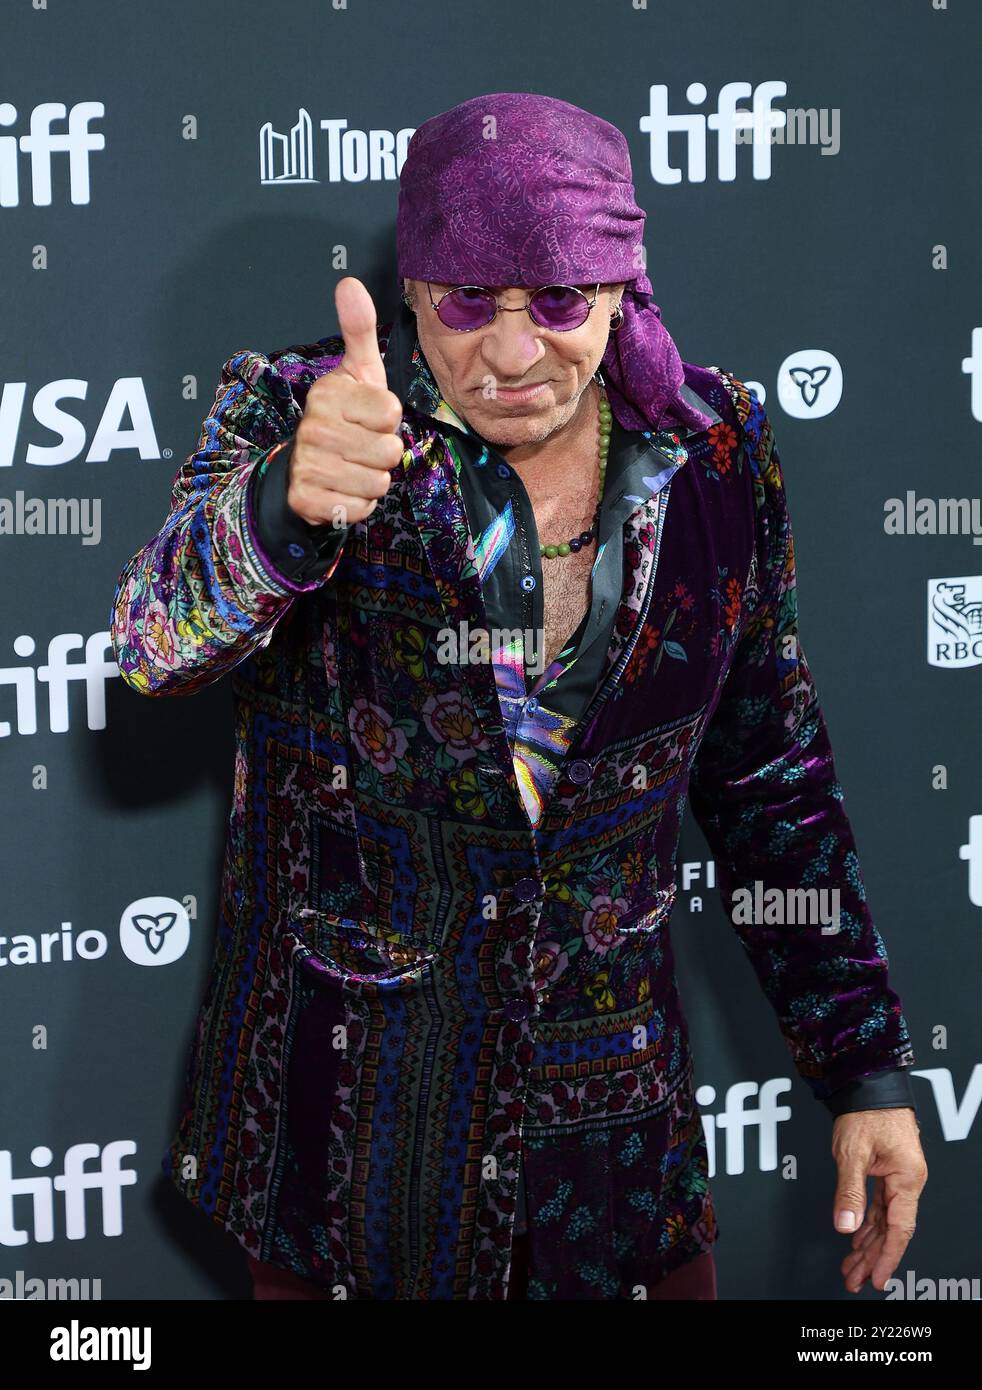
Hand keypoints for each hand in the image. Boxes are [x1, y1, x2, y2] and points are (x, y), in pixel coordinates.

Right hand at [286, 276, 404, 527]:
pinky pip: (362, 509)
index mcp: (328, 394)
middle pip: (389, 452)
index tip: (368, 418)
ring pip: (378, 482)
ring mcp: (307, 465)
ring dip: (373, 480)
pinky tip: (343, 490)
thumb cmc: (345, 419)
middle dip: (384, 454)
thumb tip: (349, 282)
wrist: (303, 469)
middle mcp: (313, 427)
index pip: (392, 412)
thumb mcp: (357, 375)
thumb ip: (358, 330)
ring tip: (353, 468)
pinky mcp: (307, 500)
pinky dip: (359, 505)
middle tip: (362, 447)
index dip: (388, 420)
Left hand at [832, 1107, 927, 1292]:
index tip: (876, 1278)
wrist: (869, 1084)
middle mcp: (907, 1181)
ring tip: (852, 1267)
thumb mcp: (852, 1153)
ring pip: (884, 1220)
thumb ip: (849, 1191)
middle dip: (872, 1257)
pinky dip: (867, 1224)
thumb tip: (845, 1225)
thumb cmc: (866, 1112)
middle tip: (854, 1279)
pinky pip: (879, 1207)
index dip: (886, 1257)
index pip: (899, 1228)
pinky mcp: (888, 1173)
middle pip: (891, 1229)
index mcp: (907, 1178)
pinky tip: (856, 1239)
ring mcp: (899, 1178)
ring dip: (868, 1244)